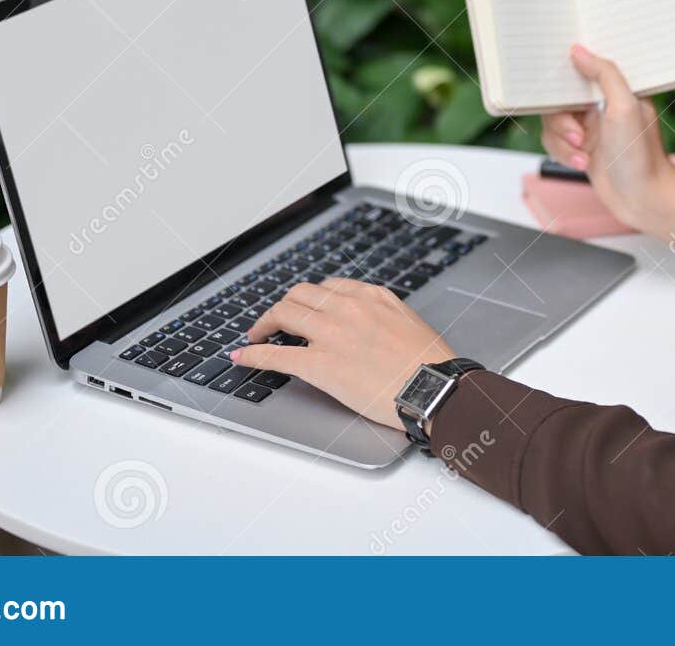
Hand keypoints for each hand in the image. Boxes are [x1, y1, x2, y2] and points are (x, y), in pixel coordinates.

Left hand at [228, 278, 455, 431]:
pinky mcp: (318, 364)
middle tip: (274, 320)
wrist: (432, 387)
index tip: (303, 308)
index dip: (309, 299)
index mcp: (369, 295)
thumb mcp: (408, 321)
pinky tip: (241, 356)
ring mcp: (330, 334)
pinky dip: (252, 353)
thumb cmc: (430, 362)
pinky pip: (275, 353)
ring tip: (255, 334)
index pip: (327, 287)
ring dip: (263, 322)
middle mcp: (346, 307)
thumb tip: (370, 321)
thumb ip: (382, 312)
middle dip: (282, 306)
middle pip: (299, 294)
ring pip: (282, 314)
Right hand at [539, 44, 674, 244]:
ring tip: (583, 153)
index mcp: (618, 90)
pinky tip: (582, 163)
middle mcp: (603, 106)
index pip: (585, 69)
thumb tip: (579, 51)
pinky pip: (555, 143)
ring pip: (554, 123)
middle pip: (561, 98)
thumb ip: (604, 75)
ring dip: (563, 140)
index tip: (555, 80)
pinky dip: (563, 154)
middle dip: (562, 119)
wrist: (643, 200)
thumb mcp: (625, 107)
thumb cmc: (641, 156)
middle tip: (578, 133)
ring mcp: (591, 128)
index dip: (567, 74)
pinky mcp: (581, 149)